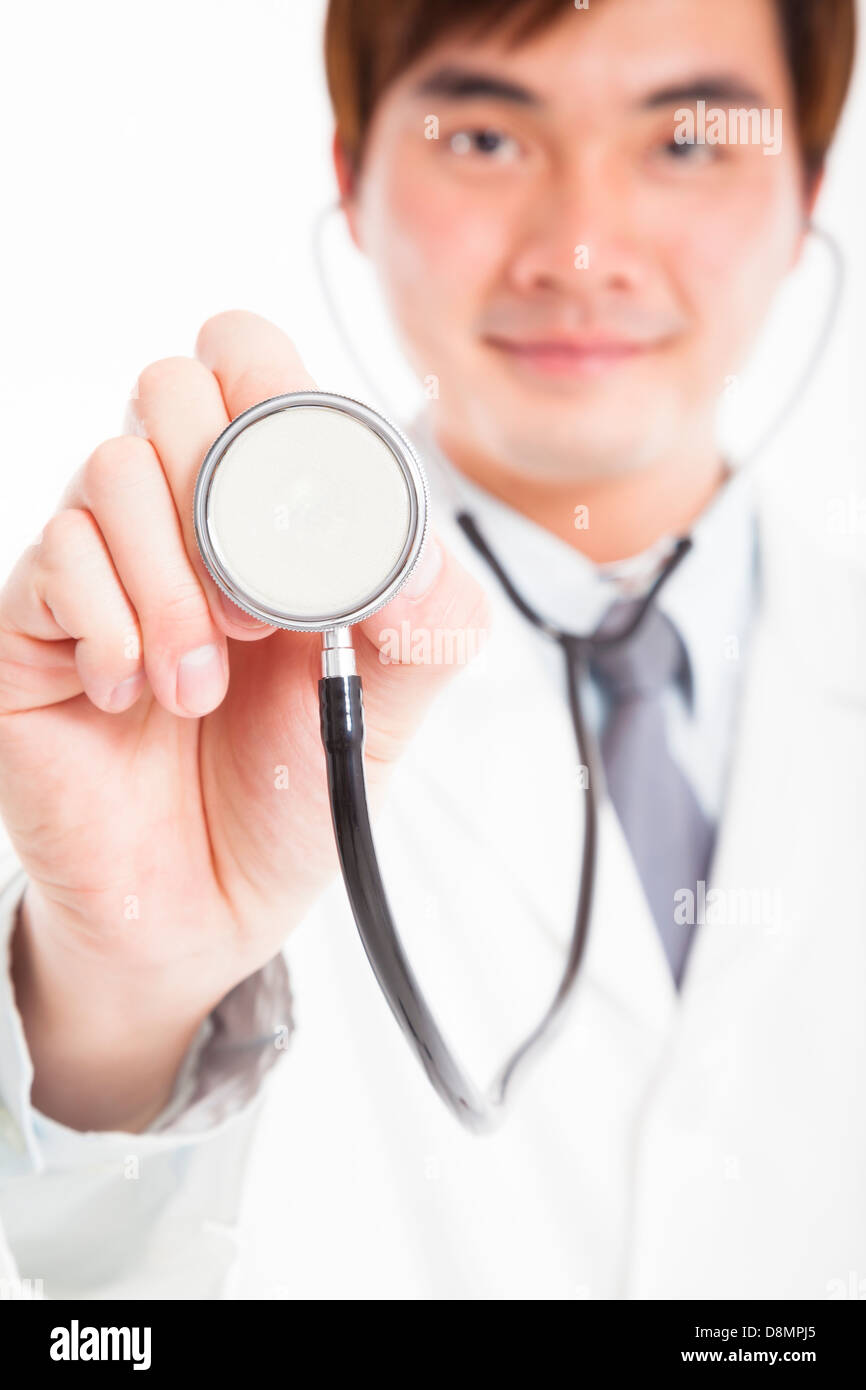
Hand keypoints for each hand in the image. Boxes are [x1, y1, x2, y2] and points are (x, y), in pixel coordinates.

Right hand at [0, 310, 489, 1127]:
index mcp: (272, 507)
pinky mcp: (37, 622)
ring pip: (111, 469)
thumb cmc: (290, 787)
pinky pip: (55, 559)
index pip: (255, 360)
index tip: (320, 516)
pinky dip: (114, 629)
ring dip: (177, 586)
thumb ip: (428, 615)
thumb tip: (402, 556)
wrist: (206, 902)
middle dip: (230, 498)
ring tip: (202, 688)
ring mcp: (102, 562)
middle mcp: (179, 514)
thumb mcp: (391, 700)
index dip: (285, 402)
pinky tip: (137, 698)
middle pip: (174, 385)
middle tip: (262, 614)